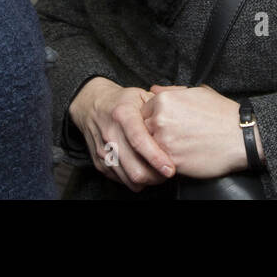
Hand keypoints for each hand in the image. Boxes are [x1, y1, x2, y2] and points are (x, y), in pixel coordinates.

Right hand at [69, 77, 175, 191]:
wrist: (92, 105)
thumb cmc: (122, 101)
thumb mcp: (142, 95)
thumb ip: (162, 105)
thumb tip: (185, 112)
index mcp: (123, 114)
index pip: (139, 140)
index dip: (156, 157)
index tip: (170, 168)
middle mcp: (110, 133)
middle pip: (134, 167)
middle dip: (155, 176)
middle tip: (168, 172)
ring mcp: (103, 150)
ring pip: (128, 178)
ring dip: (147, 180)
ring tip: (159, 173)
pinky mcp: (99, 162)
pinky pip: (120, 180)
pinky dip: (135, 180)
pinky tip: (144, 170)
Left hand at [141, 85, 254, 177]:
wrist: (241, 137)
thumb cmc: (222, 114)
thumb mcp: (198, 92)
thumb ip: (171, 91)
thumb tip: (154, 89)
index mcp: (164, 100)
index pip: (143, 111)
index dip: (152, 119)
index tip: (165, 125)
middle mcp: (160, 119)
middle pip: (142, 129)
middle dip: (152, 134)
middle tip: (171, 137)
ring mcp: (164, 141)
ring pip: (147, 147)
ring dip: (157, 148)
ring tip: (177, 147)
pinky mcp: (171, 161)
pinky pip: (158, 162)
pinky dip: (164, 162)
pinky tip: (181, 157)